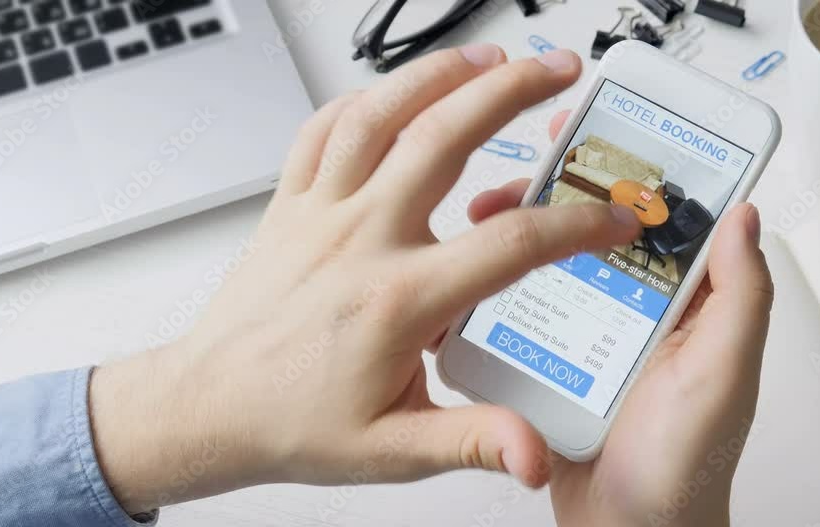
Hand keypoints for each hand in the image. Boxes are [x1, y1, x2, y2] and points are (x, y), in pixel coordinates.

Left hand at [87, 46, 643, 513]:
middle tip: (556, 71)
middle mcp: (360, 240)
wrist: (208, 406)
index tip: (610, 218)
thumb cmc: (289, 422)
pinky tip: (390, 92)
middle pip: (444, 138)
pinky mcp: (290, 206)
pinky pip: (320, 132)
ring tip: (488, 58)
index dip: (575, 225)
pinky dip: (359, 100)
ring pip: (378, 115)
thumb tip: (534, 452)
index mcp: (398, 299)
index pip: (509, 245)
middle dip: (512, 92)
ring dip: (437, 75)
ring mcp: (320, 214)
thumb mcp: (391, 449)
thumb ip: (471, 441)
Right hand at [470, 112, 773, 526]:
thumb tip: (743, 215)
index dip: (634, 173)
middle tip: (524, 170)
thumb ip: (739, 298)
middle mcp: (634, 313)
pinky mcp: (551, 364)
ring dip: (518, 237)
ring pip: (551, 268)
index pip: (661, 221)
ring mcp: (588, 337)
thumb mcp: (722, 375)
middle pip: (593, 235)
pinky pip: (522, 316)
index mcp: (682, 305)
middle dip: (557, 196)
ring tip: (484, 215)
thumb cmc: (684, 467)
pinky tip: (469, 274)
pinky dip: (496, 292)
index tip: (600, 137)